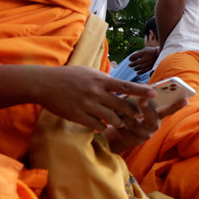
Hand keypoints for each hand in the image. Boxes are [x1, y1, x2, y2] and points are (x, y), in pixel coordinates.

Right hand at [34, 67, 153, 129]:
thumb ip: (105, 79)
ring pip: (111, 118)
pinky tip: (102, 126)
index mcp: (100, 80)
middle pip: (122, 105)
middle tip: (139, 116)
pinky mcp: (77, 116)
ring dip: (118, 122)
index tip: (154, 94)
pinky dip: (102, 127)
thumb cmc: (69, 76)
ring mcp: (86, 105)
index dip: (142, 91)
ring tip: (120, 122)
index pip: (126, 86)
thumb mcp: (89, 72)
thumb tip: (121, 85)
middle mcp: (96, 92)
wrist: (44, 84)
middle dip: (133, 112)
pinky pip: (96, 125)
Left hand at [104, 95, 187, 151]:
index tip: (185, 100)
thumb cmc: (135, 116)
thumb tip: (141, 86)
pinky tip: (112, 116)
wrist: (124, 135)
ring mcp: (143, 135)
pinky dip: (116, 120)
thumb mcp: (141, 107)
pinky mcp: (131, 140)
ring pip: (133, 121)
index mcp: (159, 116)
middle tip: (142, 100)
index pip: (171, 110)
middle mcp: (154, 126)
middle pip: (152, 117)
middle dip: (147, 108)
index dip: (178, 106)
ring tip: (116, 107)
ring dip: (124, 113)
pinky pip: (122, 127)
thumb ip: (143, 98)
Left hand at [128, 46, 158, 74]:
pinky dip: (140, 72)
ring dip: (135, 68)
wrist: (160, 54)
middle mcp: (146, 58)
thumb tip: (132, 59)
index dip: (130, 58)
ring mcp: (149, 63)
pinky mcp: (151, 66)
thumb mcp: (145, 49)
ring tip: (134, 68)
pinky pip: (144, 71)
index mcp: (144, 52)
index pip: (134, 56)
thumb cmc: (150, 51)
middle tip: (129, 65)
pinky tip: (137, 73)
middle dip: (131, 64)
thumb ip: (138, 53)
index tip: (130, 60)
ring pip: (140, 67)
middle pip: (136, 62)